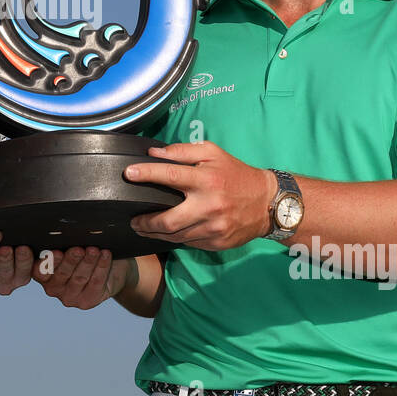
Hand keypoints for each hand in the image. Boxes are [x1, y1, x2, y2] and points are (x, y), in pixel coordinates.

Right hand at [33, 247, 133, 309]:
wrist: (107, 270)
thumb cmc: (82, 252)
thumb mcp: (68, 247)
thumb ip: (63, 244)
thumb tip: (65, 231)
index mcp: (43, 275)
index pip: (40, 270)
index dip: (47, 262)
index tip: (56, 252)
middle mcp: (53, 288)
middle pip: (62, 274)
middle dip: (71, 260)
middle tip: (78, 249)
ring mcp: (70, 297)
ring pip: (80, 278)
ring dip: (88, 262)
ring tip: (94, 250)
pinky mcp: (87, 301)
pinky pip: (96, 282)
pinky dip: (101, 267)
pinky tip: (105, 255)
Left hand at [125, 142, 276, 249]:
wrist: (268, 203)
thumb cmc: (236, 175)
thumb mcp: (213, 154)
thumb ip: (183, 151)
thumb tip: (154, 153)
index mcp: (207, 179)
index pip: (170, 175)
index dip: (146, 174)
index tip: (128, 174)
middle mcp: (209, 206)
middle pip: (167, 221)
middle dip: (145, 222)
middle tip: (133, 220)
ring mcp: (213, 228)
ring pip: (175, 236)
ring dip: (155, 233)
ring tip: (143, 227)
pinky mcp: (217, 243)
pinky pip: (188, 244)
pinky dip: (175, 239)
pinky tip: (167, 234)